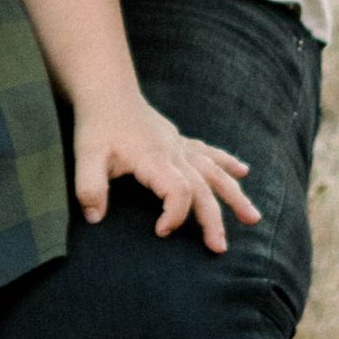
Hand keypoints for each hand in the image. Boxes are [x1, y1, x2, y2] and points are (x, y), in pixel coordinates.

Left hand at [70, 91, 258, 252]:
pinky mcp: (178, 141)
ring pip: (214, 172)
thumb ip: (88, 186)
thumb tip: (94, 218)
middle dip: (213, 219)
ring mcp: (179, 146)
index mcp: (154, 158)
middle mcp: (174, 152)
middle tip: (219, 248)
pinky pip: (208, 153)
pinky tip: (244, 171)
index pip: (179, 190)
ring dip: (234, 195)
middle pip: (203, 188)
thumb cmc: (97, 124)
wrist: (106, 90)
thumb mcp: (85, 155)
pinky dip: (226, 163)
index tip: (161, 232)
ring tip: (252, 219)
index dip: (175, 214)